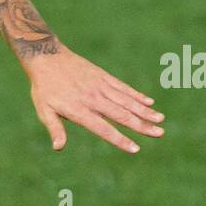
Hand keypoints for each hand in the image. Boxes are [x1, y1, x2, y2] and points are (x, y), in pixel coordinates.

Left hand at [27, 46, 164, 153]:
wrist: (47, 56)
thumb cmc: (44, 88)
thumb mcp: (44, 110)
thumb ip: (55, 128)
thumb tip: (58, 148)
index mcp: (80, 110)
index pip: (103, 129)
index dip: (120, 139)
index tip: (135, 149)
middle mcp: (94, 99)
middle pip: (122, 115)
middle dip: (142, 125)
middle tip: (160, 133)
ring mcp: (100, 86)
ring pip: (126, 101)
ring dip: (145, 111)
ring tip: (161, 119)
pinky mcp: (103, 76)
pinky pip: (122, 87)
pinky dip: (136, 95)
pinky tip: (149, 102)